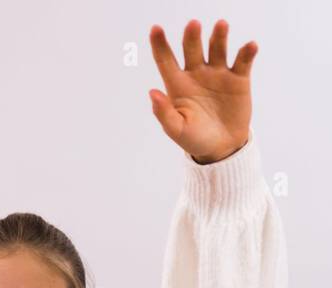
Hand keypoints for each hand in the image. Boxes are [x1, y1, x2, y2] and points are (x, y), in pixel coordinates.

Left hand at [148, 20, 256, 163]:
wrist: (222, 147)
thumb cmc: (194, 138)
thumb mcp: (176, 129)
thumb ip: (164, 112)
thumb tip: (152, 93)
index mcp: (177, 85)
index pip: (166, 60)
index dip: (160, 44)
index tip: (155, 28)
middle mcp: (196, 74)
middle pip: (192, 49)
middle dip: (192, 37)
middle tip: (193, 25)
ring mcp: (218, 74)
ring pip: (217, 49)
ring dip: (219, 37)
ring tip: (221, 25)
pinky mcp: (239, 78)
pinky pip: (242, 61)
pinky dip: (246, 52)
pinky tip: (249, 46)